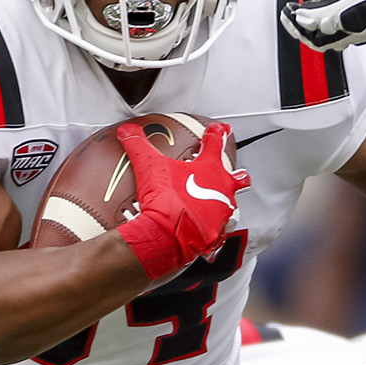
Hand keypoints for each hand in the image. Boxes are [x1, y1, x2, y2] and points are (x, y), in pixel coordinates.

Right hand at [115, 121, 247, 279]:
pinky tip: (203, 228)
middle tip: (236, 174)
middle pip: (237, 179)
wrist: (167, 234)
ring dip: (223, 203)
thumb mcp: (149, 166)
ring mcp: (221, 213)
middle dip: (237, 175)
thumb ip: (138, 145)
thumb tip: (128, 131)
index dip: (217, 134)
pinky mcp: (215, 234)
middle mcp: (222, 190)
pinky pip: (217, 230)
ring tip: (215, 205)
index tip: (220, 130)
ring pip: (229, 206)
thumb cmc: (166, 200)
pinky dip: (211, 228)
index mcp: (210, 169)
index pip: (215, 144)